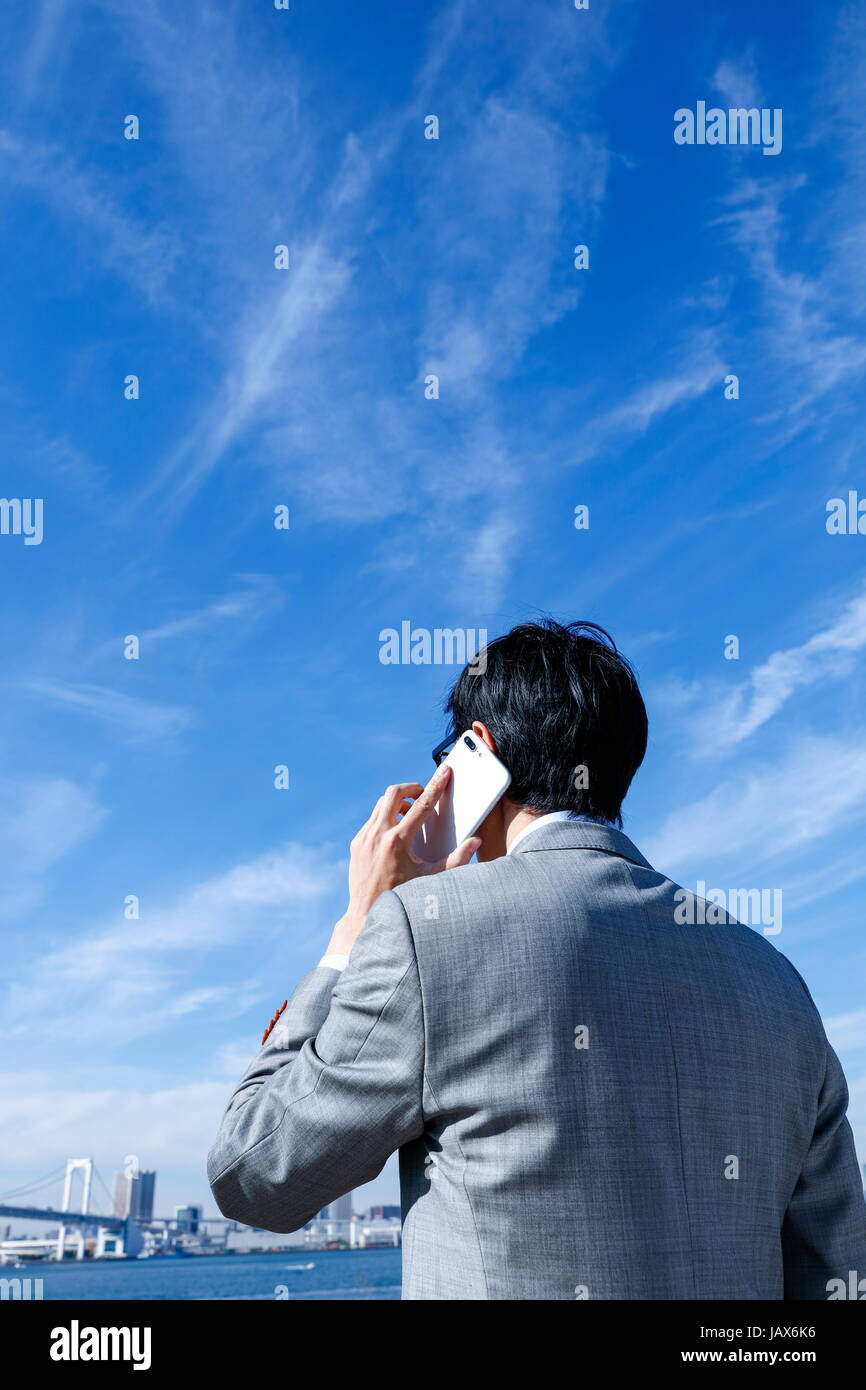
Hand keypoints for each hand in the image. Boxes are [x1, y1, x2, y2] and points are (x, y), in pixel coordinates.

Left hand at [326, 765, 480, 954]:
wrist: (366, 913)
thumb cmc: (402, 897)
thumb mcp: (432, 879)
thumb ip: (457, 860)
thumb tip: (475, 842)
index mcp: (399, 841)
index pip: (422, 804)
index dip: (436, 785)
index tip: (444, 771)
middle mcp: (379, 834)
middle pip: (394, 793)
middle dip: (411, 787)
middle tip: (423, 794)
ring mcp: (365, 837)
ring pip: (380, 804)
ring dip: (397, 802)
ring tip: (409, 814)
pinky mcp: (357, 843)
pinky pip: (372, 820)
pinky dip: (384, 818)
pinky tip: (395, 832)